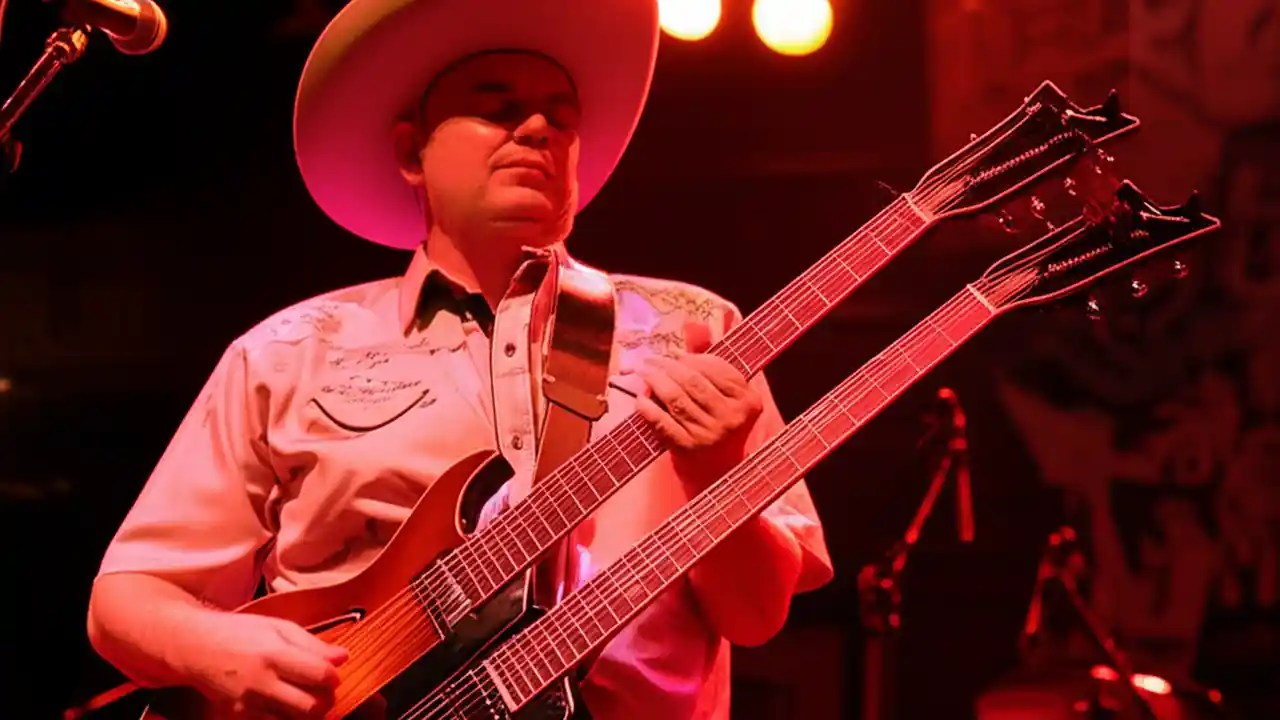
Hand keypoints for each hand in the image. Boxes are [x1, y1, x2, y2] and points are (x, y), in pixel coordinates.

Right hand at [181, 612, 347, 718]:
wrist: (195, 647)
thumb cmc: (239, 632)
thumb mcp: (278, 626)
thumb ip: (312, 643)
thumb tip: (343, 657)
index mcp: (274, 653)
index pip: (320, 675)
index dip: (334, 676)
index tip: (331, 673)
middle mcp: (261, 682)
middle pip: (312, 706)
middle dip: (326, 699)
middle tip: (324, 689)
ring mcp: (249, 703)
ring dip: (309, 711)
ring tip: (306, 695)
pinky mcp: (239, 716)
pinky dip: (287, 717)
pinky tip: (286, 702)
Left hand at [635, 351, 762, 486]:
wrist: (720, 473)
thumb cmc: (721, 424)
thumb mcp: (727, 395)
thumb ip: (711, 359)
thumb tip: (693, 325)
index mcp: (748, 401)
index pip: (716, 368)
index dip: (692, 358)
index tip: (676, 355)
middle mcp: (732, 418)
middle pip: (693, 380)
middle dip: (667, 365)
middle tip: (651, 360)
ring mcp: (710, 435)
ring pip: (675, 398)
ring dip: (654, 380)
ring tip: (644, 372)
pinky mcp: (687, 449)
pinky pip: (661, 422)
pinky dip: (647, 408)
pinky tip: (640, 398)